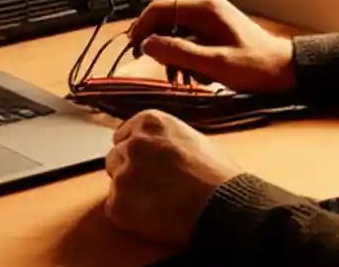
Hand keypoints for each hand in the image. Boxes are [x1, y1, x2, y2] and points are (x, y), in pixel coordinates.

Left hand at [104, 109, 242, 246]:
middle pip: (116, 157)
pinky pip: (116, 209)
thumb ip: (165, 140)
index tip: (146, 164)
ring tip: (158, 202)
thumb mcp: (193, 139)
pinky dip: (130, 216)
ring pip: (115, 183)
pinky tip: (154, 216)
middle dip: (130, 171)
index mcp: (150, 122)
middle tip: (152, 186)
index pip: (124, 135)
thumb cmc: (218, 176)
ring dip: (129, 192)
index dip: (136, 153)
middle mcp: (133, 143)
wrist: (223, 205)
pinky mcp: (119, 204)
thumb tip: (156, 149)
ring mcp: (124, 174)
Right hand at [128, 0, 295, 92]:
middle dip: (160, 47)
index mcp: (204, 7)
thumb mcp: (214, 64)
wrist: (284, 68)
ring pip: (174, 31)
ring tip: (185, 77)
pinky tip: (196, 74)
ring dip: (174, 55)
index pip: (157, 9)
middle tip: (165, 71)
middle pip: (164, 20)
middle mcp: (204, 5)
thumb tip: (148, 45)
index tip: (134, 50)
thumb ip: (178, 53)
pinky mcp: (211, 27)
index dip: (141, 29)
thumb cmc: (256, 66)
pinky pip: (186, 38)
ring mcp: (208, 15)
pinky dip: (186, 55)